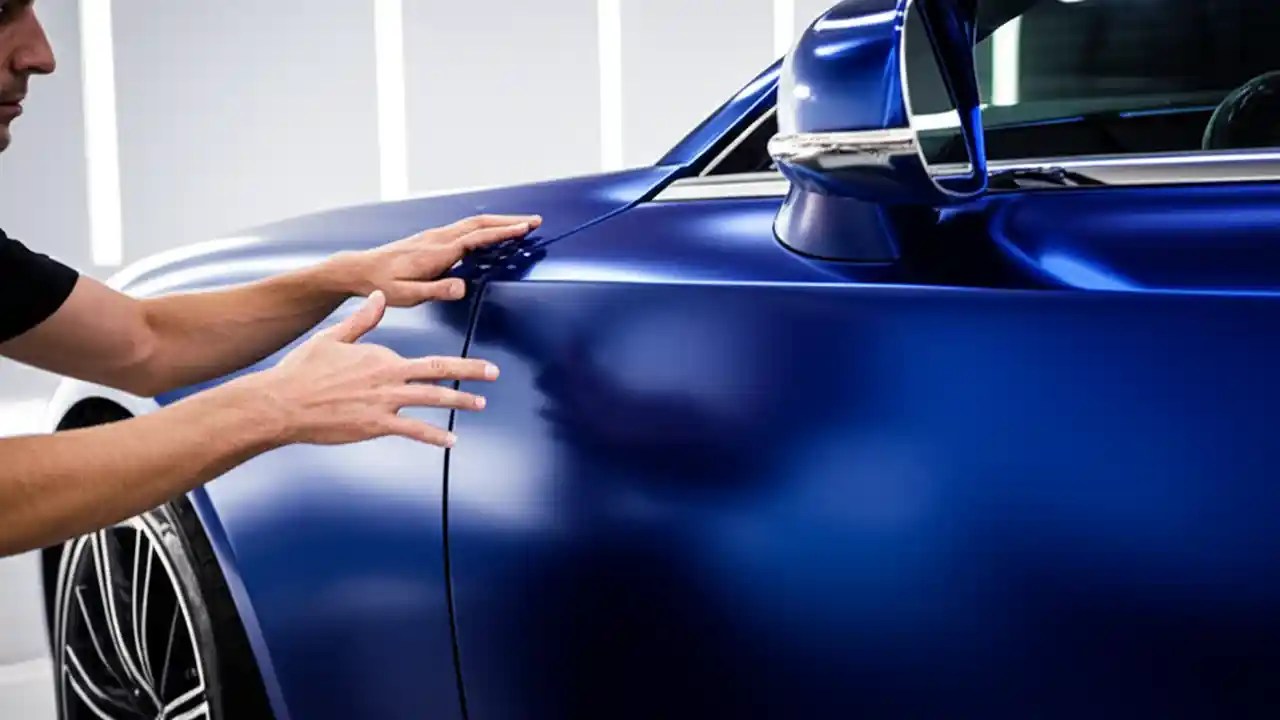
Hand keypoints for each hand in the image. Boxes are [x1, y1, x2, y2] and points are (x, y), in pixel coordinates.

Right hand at [244, 291, 498, 446]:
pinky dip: (435, 436)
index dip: (445, 365)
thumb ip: (363, 320)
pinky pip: (413, 431)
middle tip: (493, 373)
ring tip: (480, 403)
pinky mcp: (375, 425)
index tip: (461, 368)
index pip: (423, 360)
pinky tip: (451, 441)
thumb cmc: (303, 370)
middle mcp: (388, 377)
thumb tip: (381, 297)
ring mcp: (384, 403)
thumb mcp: (334, 338)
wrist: (283, 402)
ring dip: (459, 401)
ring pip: (432, 399)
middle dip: (469, 371)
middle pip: (438, 371)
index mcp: (381, 357)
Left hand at [336, 213, 542, 305]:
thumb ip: (436, 291)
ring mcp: (434, 236)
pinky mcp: (431, 238)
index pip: (477, 238)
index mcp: (437, 252)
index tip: (525, 228)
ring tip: (520, 224)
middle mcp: (438, 239)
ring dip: (498, 222)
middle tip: (534, 221)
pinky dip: (484, 226)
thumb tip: (463, 287)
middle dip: (509, 221)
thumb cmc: (383, 284)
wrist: (360, 269)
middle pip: (480, 223)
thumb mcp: (408, 295)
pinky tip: (490, 231)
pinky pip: (464, 228)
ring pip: (473, 223)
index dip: (503, 232)